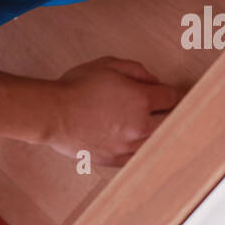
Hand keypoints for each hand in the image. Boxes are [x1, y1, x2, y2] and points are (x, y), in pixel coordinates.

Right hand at [46, 56, 181, 166]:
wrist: (52, 114)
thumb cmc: (76, 87)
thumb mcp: (108, 65)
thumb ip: (137, 70)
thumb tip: (154, 81)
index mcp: (141, 100)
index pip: (171, 98)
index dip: (169, 93)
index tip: (166, 93)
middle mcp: (139, 126)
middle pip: (170, 122)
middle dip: (168, 113)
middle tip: (162, 109)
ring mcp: (127, 146)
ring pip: (156, 142)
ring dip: (156, 132)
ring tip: (147, 125)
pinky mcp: (115, 159)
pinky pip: (137, 157)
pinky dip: (140, 148)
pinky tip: (135, 141)